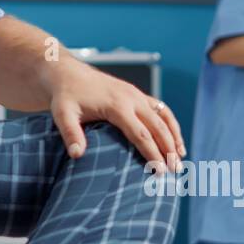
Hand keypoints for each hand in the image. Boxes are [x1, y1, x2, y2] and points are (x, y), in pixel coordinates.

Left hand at [48, 63, 184, 169]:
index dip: (152, 153)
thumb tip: (77, 156)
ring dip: (175, 136)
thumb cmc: (65, 95)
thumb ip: (71, 134)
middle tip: (176, 170)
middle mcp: (132, 98)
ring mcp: (136, 94)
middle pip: (157, 126)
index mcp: (117, 105)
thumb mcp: (62, 114)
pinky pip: (160, 108)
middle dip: (169, 149)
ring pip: (163, 116)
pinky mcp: (137, 94)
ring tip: (181, 158)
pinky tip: (175, 139)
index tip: (160, 171)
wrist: (67, 72)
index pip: (141, 133)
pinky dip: (170, 123)